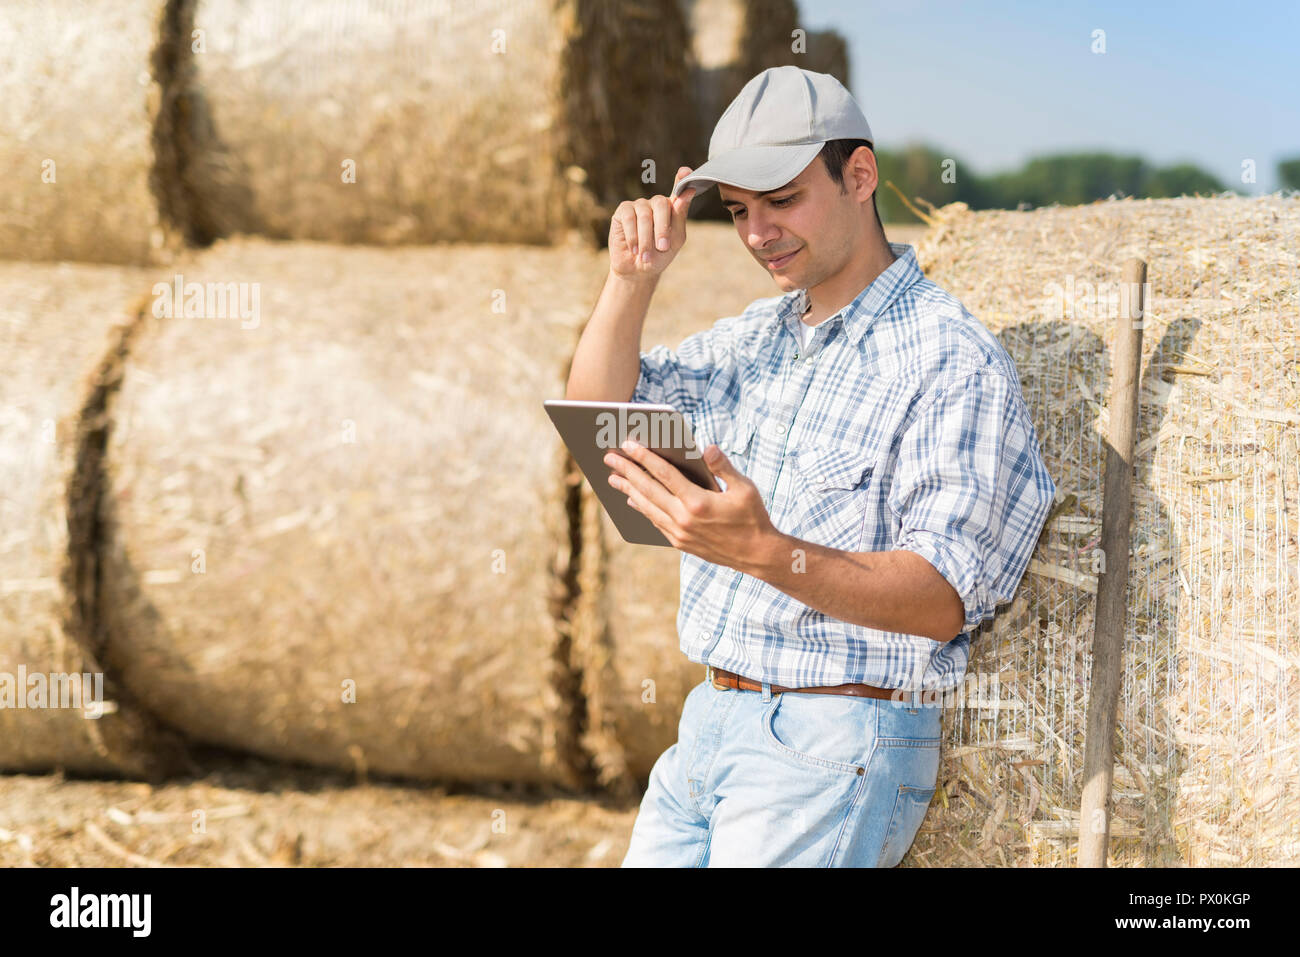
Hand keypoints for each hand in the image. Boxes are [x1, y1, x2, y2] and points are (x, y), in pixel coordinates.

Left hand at [603, 438, 776, 569]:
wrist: (756, 555)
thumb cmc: (753, 517)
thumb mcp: (745, 488)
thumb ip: (723, 467)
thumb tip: (707, 448)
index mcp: (698, 502)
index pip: (665, 474)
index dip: (645, 457)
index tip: (629, 444)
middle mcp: (684, 519)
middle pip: (648, 490)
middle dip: (627, 472)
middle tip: (609, 458)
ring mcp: (680, 533)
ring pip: (647, 507)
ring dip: (628, 490)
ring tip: (613, 478)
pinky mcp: (680, 543)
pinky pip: (655, 521)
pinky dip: (642, 508)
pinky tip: (632, 499)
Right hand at [608, 167, 696, 280]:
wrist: (637, 271)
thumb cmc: (658, 256)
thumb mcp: (674, 240)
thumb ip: (680, 216)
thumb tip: (688, 191)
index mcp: (671, 209)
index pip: (678, 190)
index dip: (681, 179)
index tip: (686, 171)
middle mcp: (655, 204)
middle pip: (661, 204)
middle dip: (662, 228)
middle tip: (662, 246)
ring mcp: (638, 205)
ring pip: (645, 215)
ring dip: (646, 239)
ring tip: (646, 256)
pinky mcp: (623, 211)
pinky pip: (629, 218)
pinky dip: (633, 236)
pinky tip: (634, 249)